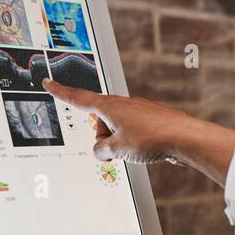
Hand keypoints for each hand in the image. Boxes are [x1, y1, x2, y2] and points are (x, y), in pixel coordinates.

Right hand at [42, 78, 234, 185]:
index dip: (61, 92)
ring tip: (138, 151)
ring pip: (119, 129)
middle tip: (117, 150)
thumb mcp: (117, 149)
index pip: (78, 98)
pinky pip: (136, 133)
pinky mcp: (153, 120)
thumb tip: (101, 151)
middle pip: (101, 122)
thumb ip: (101, 151)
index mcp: (109, 106)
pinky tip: (151, 150)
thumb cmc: (152, 139)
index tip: (49, 83)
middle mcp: (124, 104)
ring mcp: (140, 110)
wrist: (185, 138)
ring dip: (121, 142)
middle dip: (104, 137)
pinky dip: (138, 143)